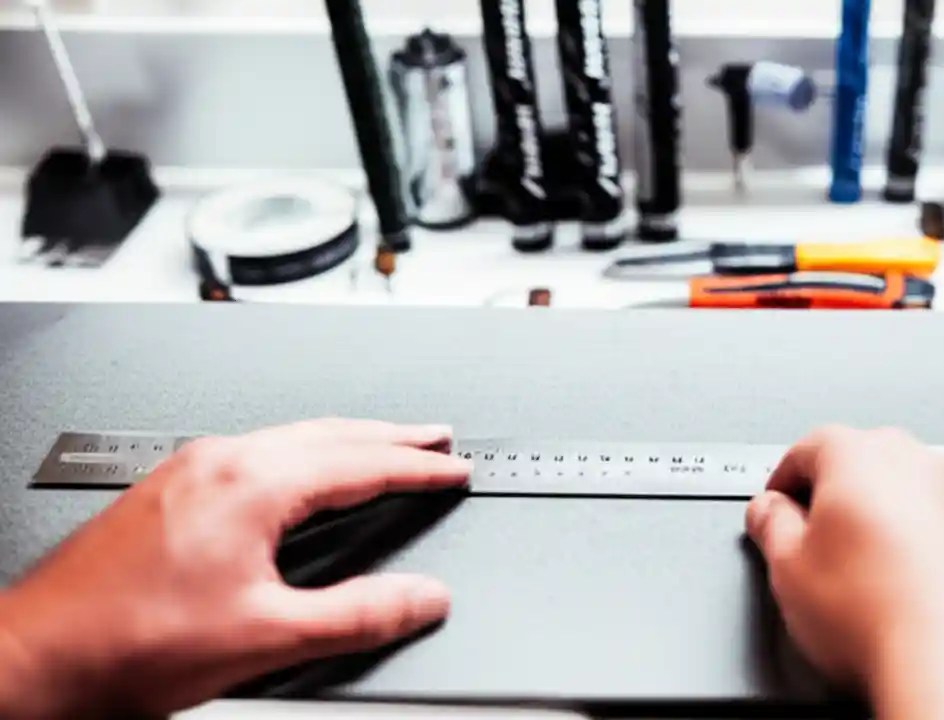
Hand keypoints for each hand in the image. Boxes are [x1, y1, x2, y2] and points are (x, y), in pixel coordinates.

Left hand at [0, 419, 470, 719]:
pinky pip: (256, 449)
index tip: (453, 468)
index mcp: (251, 484)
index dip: (417, 466)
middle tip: (434, 438)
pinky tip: (304, 471)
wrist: (36, 658)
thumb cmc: (128, 646)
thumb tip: (423, 597)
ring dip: (346, 439)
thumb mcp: (266, 639)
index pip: (360, 461)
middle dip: (390, 435)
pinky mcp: (167, 487)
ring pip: (289, 436)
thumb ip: (358, 615)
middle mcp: (219, 461)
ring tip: (384, 446)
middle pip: (328, 432)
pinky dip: (303, 452)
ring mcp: (188, 469)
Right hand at [746, 427, 943, 719]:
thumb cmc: (879, 618)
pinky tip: (918, 586)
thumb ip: (771, 525)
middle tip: (819, 543)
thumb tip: (769, 512)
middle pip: (865, 462)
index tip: (778, 507)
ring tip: (871, 573)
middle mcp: (919, 462)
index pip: (807, 448)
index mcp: (859, 455)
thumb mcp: (788, 570)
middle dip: (840, 496)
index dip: (784, 481)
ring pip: (915, 492)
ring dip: (892, 519)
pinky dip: (935, 544)